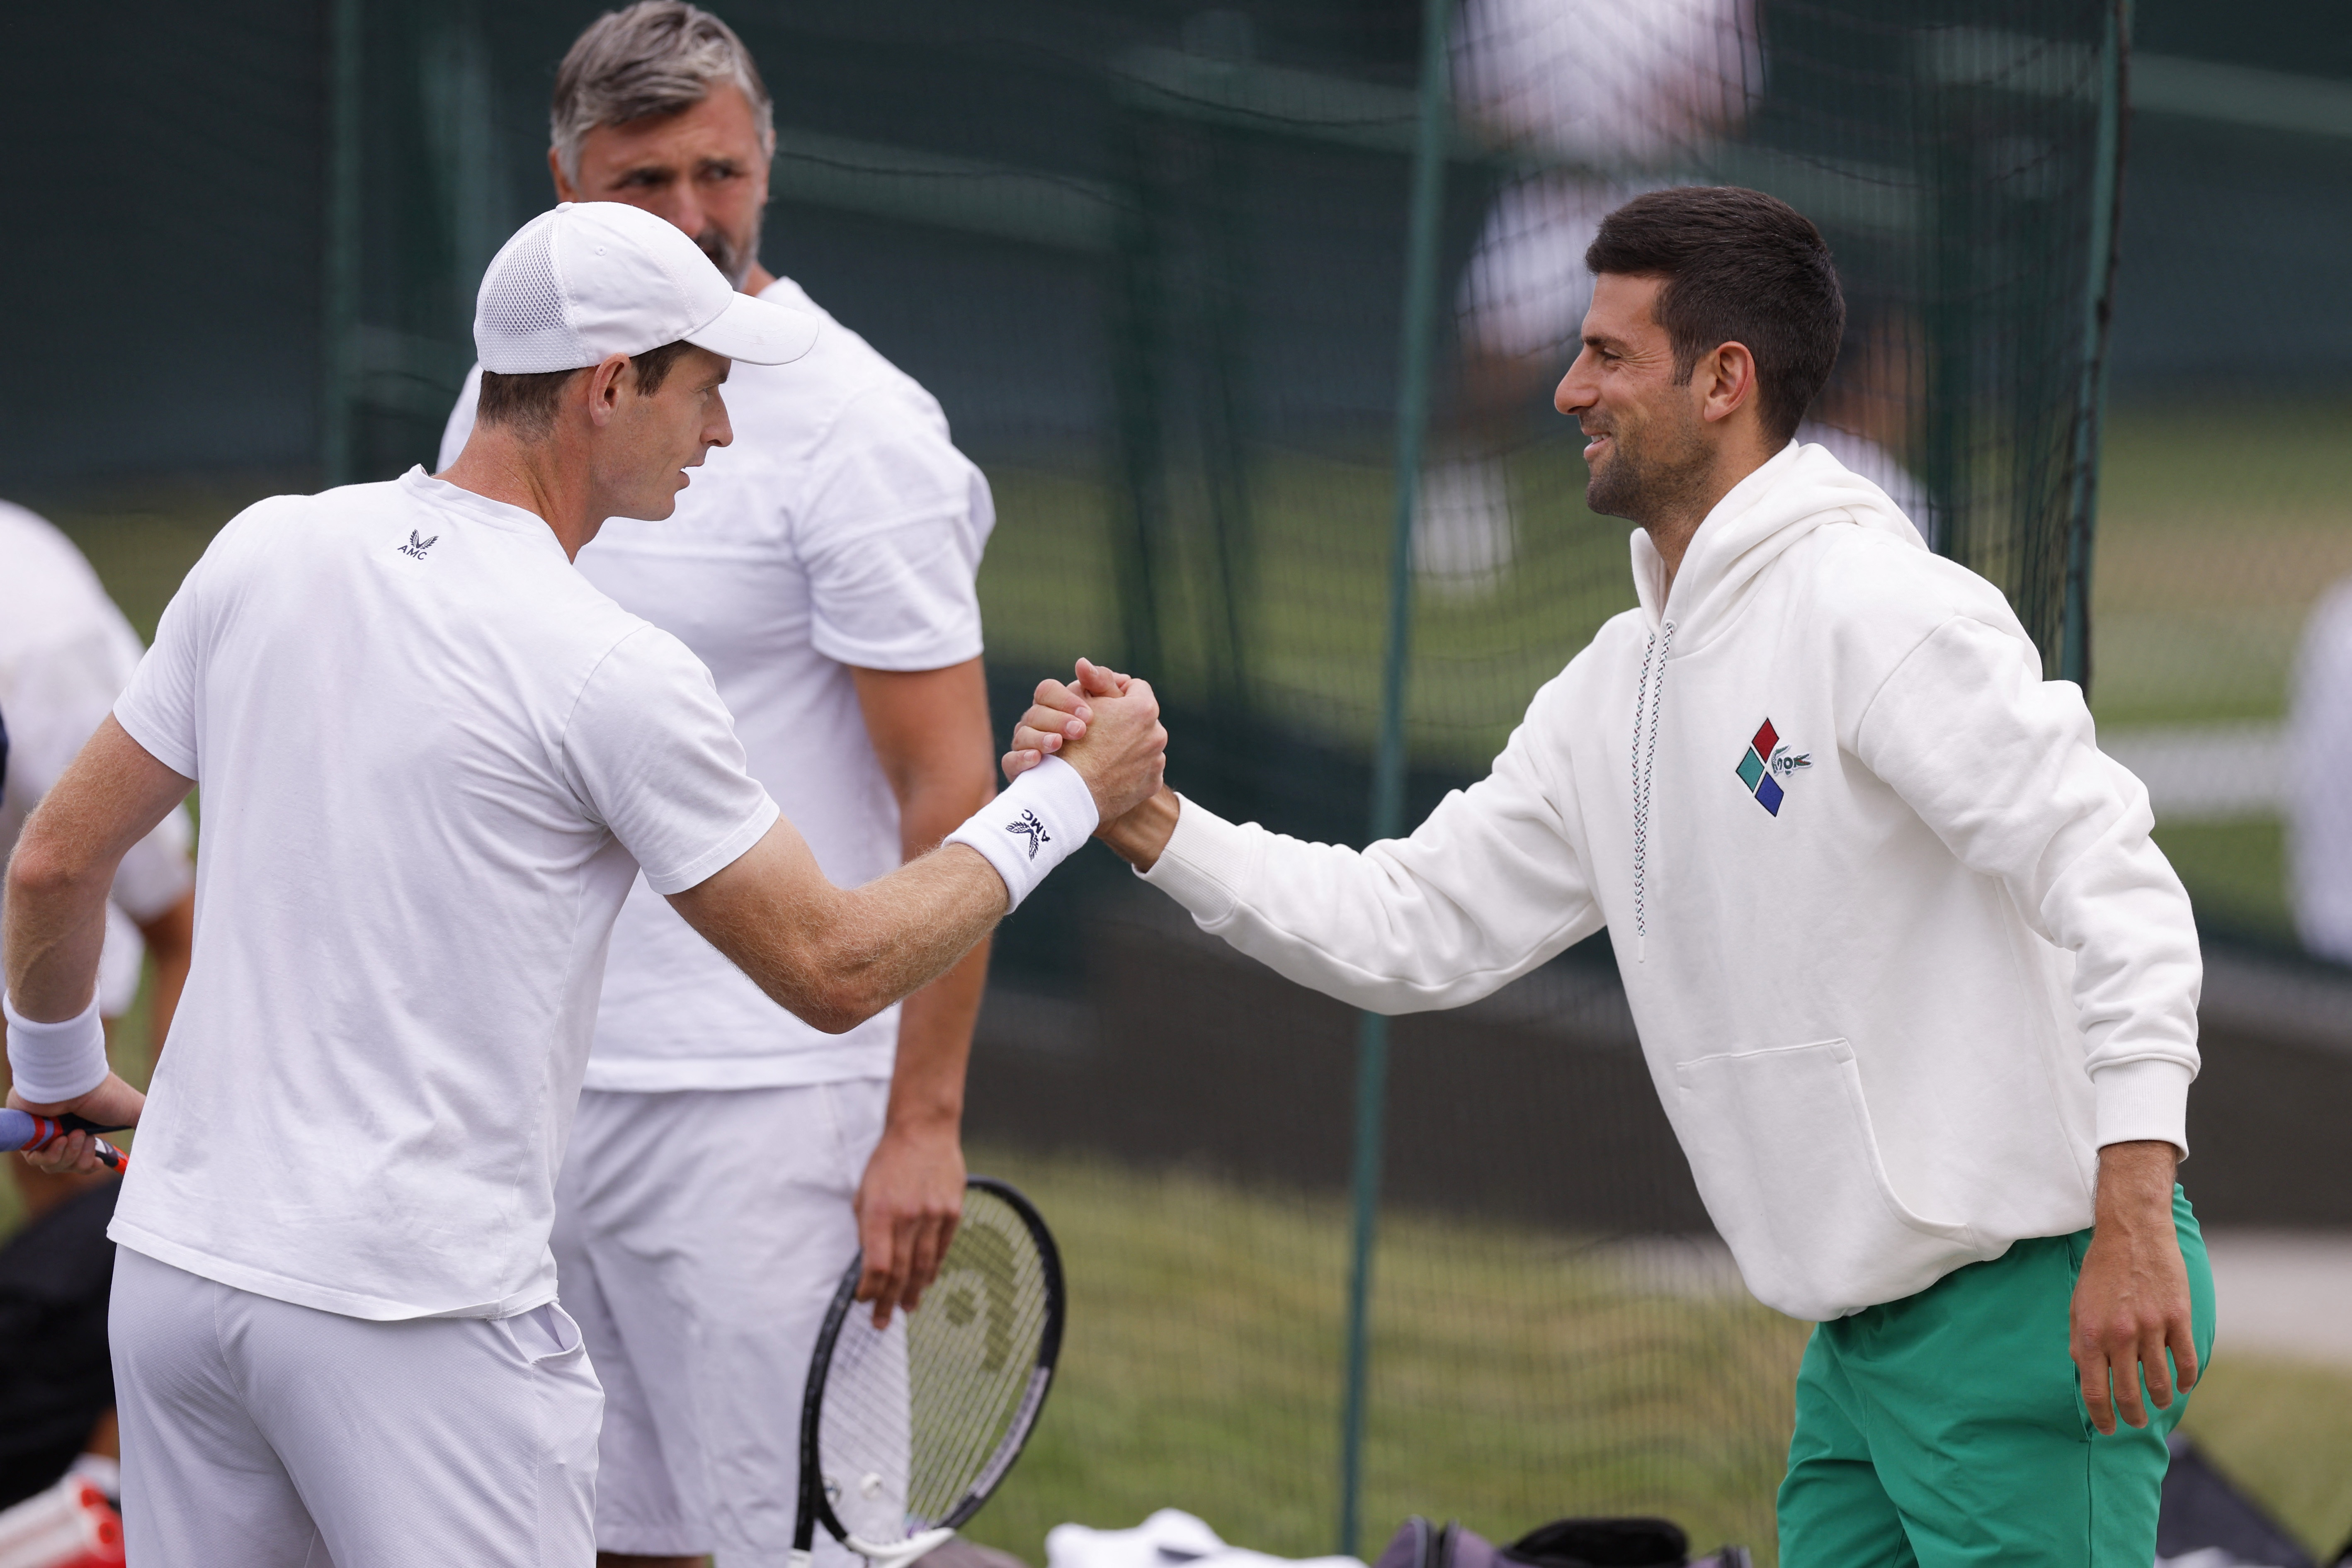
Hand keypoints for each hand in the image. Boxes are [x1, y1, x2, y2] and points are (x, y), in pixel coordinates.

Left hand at [8, 1071, 143, 1175]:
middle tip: (86, 1139)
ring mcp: (44, 1133)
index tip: (98, 1163)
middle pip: (71, 1166)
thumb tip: (167, 1141)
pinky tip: (59, 1138)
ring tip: (73, 1135)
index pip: (85, 1158)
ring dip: (68, 1154)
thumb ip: (148, 1125)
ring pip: (54, 1165)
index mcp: (86, 1127)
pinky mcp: (26, 1134)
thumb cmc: (104, 1094)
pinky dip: (50, 1154)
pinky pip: (36, 1159)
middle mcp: (64, 1131)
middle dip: (82, 1160)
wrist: (73, 1082)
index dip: (91, 1165)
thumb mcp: (134, 1109)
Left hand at [852, 1117, 965, 1325]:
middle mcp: (908, 1216)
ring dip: (913, 1292)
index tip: (863, 1301)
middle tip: (881, 1322)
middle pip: (899, 1272)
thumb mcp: (864, 1192)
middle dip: (889, 1301)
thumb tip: (869, 1265)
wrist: (924, 1131)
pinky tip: (925, 1283)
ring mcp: (934, 1215)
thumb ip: (866, 1229)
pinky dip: (932, 1270)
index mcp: (879, 1211)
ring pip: (923, 1265)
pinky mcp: (953, 1211)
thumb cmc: (888, 1162)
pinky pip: (942, 1249)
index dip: (870, 1289)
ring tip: (906, 1309)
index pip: (876, 1265)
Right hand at [1002, 658, 1130, 780]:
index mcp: (1055, 710)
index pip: (1048, 691)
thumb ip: (1104, 686)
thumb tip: (1083, 664)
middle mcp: (1037, 727)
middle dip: (1059, 719)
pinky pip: (1010, 762)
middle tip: (1080, 730)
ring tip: (1057, 744)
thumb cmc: (1112, 751)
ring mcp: (1027, 750)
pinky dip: (1023, 760)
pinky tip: (1037, 760)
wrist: (1102, 800)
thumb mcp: (1116, 715)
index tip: (1089, 714)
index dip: (1067, 699)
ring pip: (1021, 735)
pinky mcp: (1022, 777)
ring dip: (1041, 737)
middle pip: (1035, 711)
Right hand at [1049, 668, 1165, 823]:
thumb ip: (1090, 681)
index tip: (1100, 700)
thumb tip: (1084, 663)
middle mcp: (1157, 734)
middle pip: (1140, 718)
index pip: (1135, 687)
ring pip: (1141, 744)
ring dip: (1125, 745)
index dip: (1114, 690)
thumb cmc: (1069, 743)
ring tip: (1101, 753)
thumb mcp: (1077, 703)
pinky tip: (1107, 772)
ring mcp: (1156, 762)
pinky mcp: (1150, 785)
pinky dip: (1127, 769)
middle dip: (1121, 720)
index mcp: (1143, 709)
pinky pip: (1141, 770)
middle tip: (1097, 728)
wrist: (1068, 794)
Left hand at [2070, 1140, 2196, 1434]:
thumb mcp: (2077, 1305)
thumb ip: (2081, 1341)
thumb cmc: (2100, 1270)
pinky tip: (2182, 1383)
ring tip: (2160, 1403)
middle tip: (2136, 1423)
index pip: (2094, 1390)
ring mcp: (2151, 1327)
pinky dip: (2186, 1378)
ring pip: (2160, 1382)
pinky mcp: (2177, 1318)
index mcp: (2089, 1334)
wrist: (2131, 1233)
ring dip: (2161, 1400)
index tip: (2107, 1428)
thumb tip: (2086, 1375)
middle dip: (2132, 1416)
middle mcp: (2119, 1335)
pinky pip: (2186, 1361)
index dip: (2101, 1416)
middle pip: (2128, 1393)